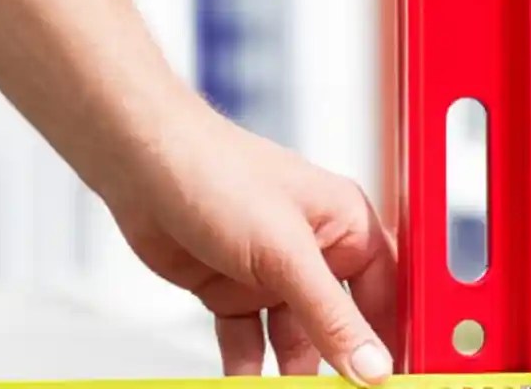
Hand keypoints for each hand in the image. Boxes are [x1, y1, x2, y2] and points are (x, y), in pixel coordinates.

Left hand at [97, 103, 396, 384]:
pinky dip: (248, 370)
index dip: (392, 340)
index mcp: (347, 224)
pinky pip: (249, 342)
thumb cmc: (216, 172)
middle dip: (342, 365)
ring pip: (295, 340)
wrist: (138, 164)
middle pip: (342, 324)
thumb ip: (330, 315)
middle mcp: (314, 249)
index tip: (390, 382)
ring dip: (294, 374)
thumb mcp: (284, 252)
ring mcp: (272, 272)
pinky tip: (248, 388)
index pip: (388, 294)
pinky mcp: (232, 289)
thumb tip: (371, 364)